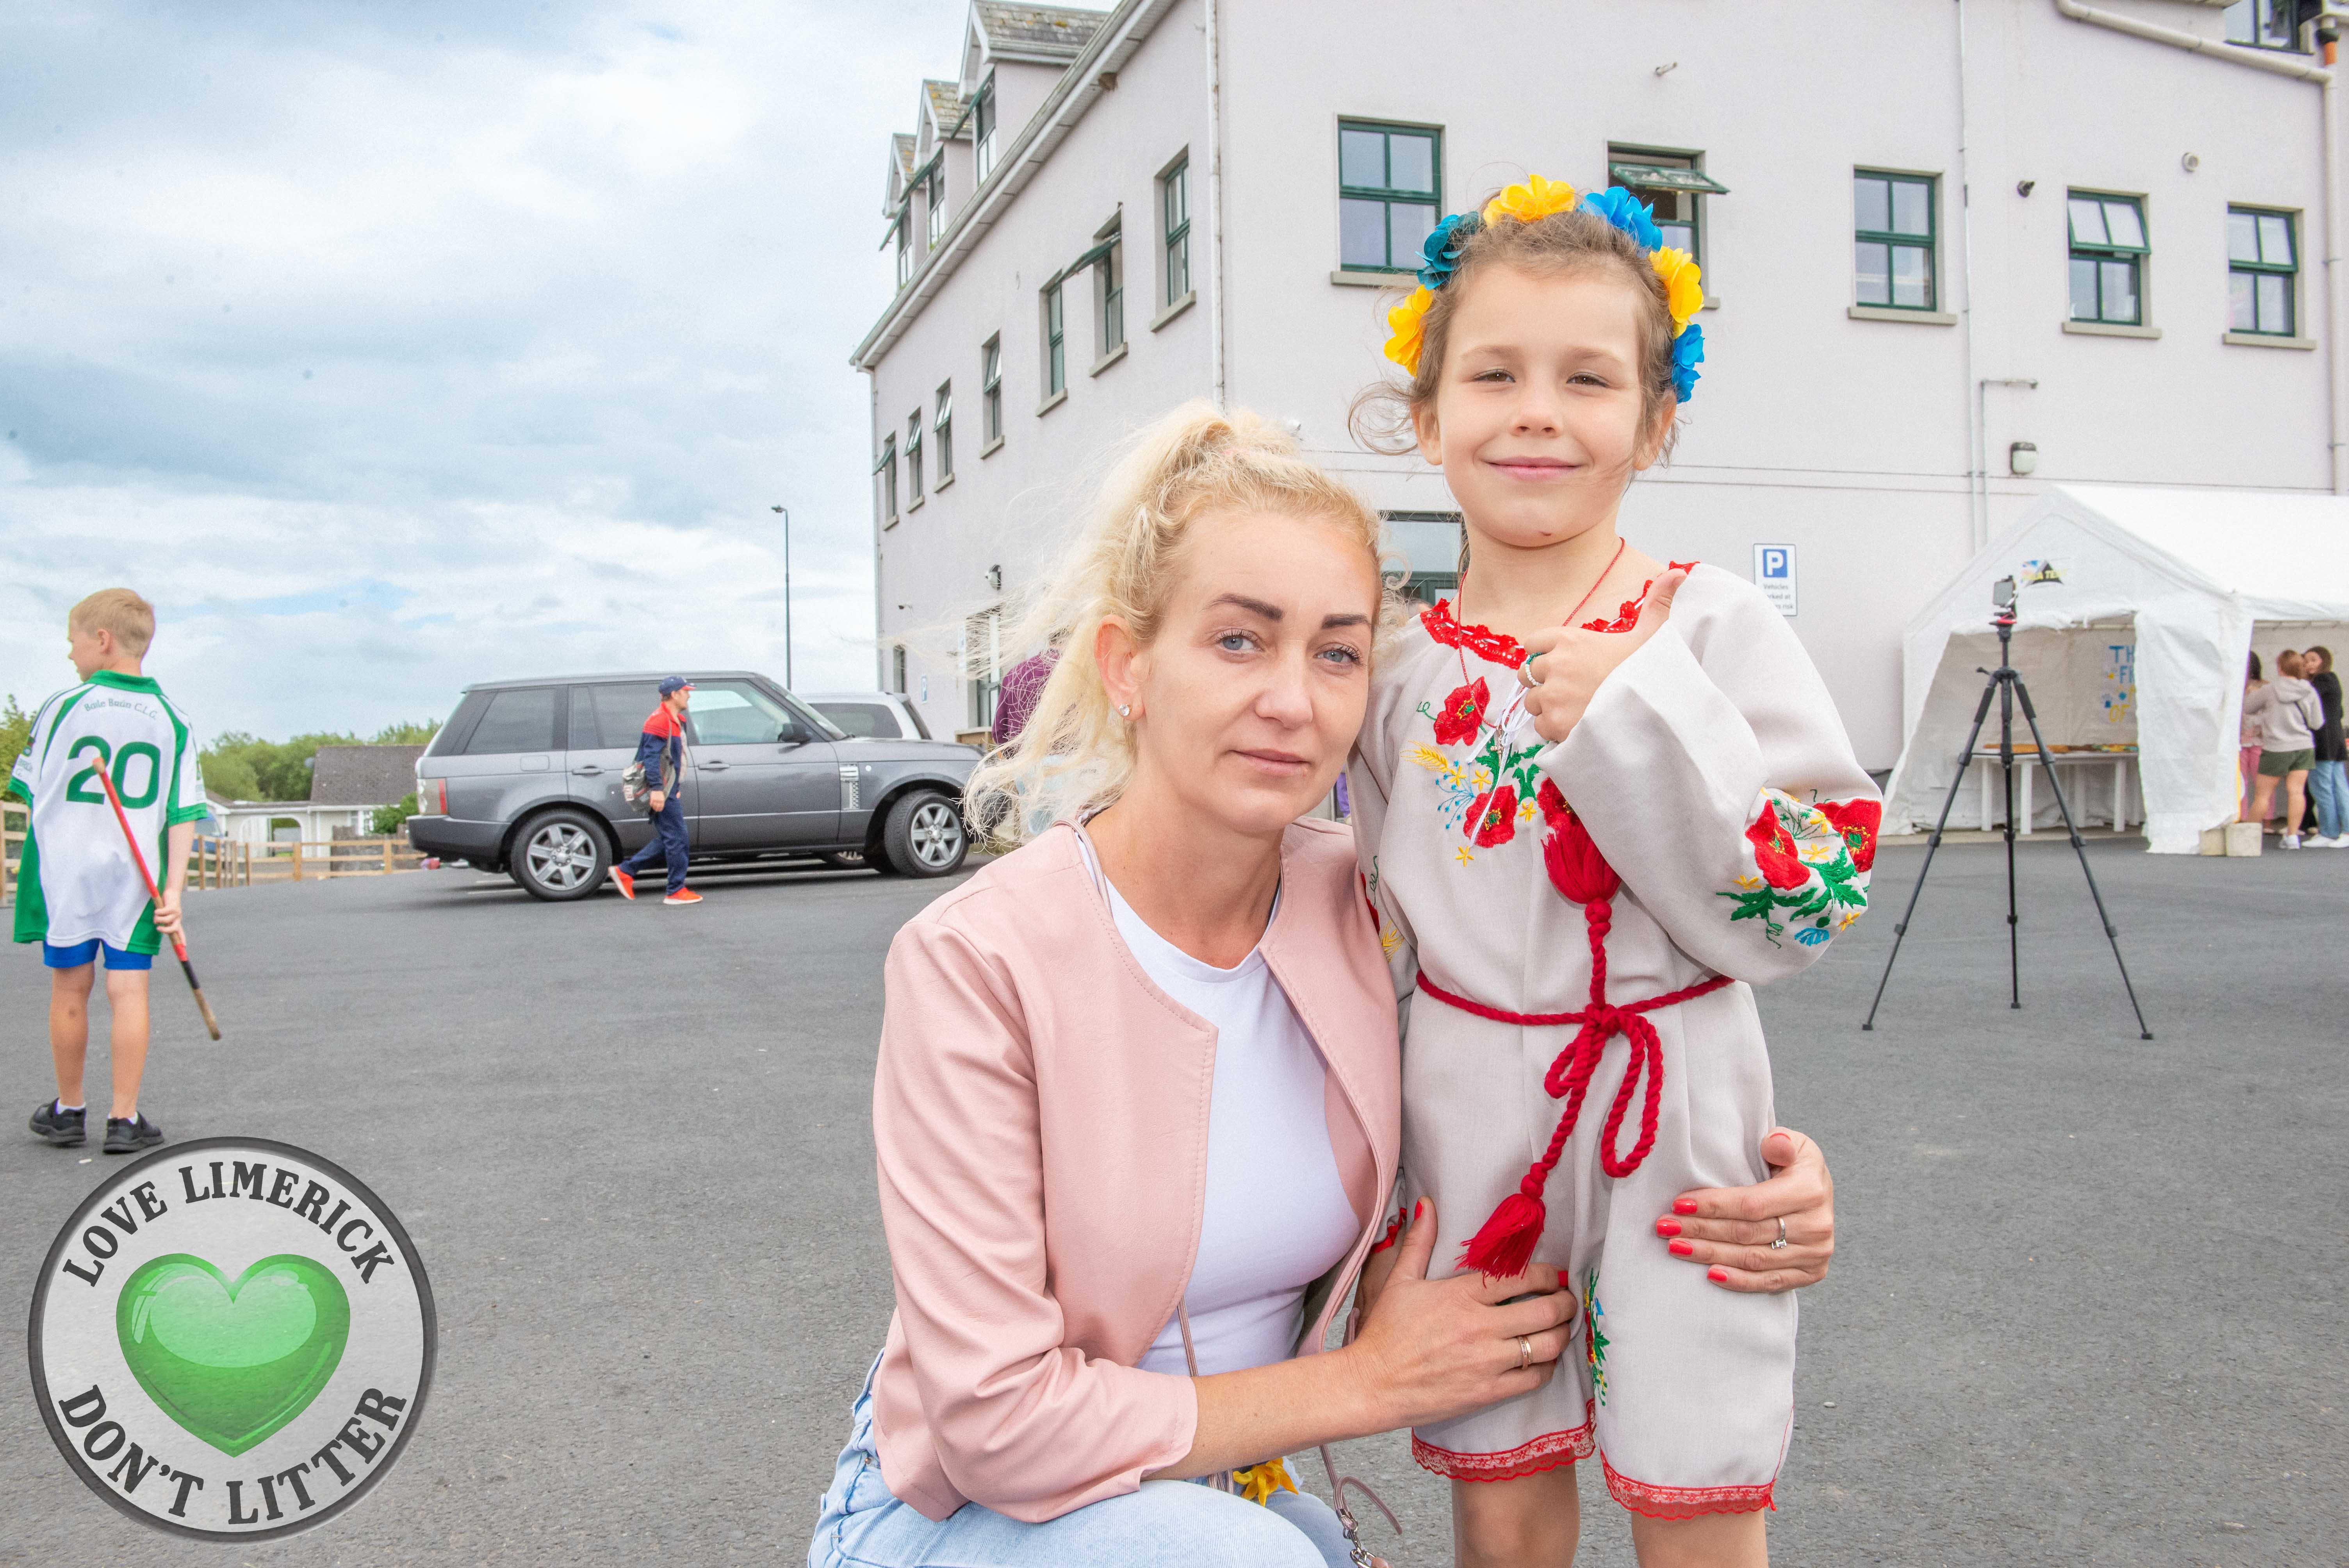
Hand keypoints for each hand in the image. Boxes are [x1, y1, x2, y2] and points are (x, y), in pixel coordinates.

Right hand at [153, 892, 182, 937]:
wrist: (171, 893)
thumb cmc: (166, 905)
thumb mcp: (164, 915)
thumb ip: (161, 921)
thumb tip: (157, 925)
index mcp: (176, 921)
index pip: (180, 932)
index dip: (182, 939)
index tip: (184, 947)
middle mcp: (178, 918)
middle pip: (173, 929)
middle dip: (164, 931)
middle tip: (158, 928)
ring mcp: (176, 913)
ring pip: (164, 920)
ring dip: (157, 918)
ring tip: (156, 914)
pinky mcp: (173, 907)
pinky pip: (162, 913)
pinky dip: (157, 912)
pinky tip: (157, 910)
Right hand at [649, 789, 665, 811]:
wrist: (657, 788)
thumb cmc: (660, 793)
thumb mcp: (662, 797)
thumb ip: (661, 802)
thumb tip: (660, 806)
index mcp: (662, 800)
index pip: (661, 806)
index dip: (660, 809)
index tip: (658, 810)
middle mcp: (659, 800)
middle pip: (657, 806)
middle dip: (656, 809)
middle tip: (655, 810)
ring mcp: (655, 799)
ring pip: (654, 805)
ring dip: (653, 807)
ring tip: (653, 808)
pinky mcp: (652, 798)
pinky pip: (651, 803)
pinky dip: (651, 805)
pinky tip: (651, 805)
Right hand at [1343, 1199, 1577, 1431]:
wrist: (1373, 1384)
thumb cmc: (1386, 1332)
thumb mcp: (1399, 1281)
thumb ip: (1419, 1241)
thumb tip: (1427, 1203)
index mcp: (1461, 1295)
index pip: (1520, 1277)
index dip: (1548, 1274)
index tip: (1554, 1276)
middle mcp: (1479, 1326)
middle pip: (1544, 1310)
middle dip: (1565, 1303)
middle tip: (1567, 1301)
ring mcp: (1487, 1361)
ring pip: (1546, 1345)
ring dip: (1561, 1335)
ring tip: (1561, 1329)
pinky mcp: (1489, 1391)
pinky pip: (1535, 1378)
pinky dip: (1547, 1367)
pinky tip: (1543, 1360)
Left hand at [1519, 567, 1686, 742]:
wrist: (1657, 712)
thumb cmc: (1652, 673)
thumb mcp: (1655, 635)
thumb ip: (1657, 604)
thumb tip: (1677, 572)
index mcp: (1572, 640)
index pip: (1534, 642)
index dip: (1546, 654)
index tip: (1563, 664)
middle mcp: (1557, 664)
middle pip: (1528, 673)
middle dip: (1544, 682)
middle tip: (1571, 691)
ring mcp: (1553, 695)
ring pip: (1533, 702)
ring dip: (1549, 707)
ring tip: (1578, 710)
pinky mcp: (1554, 723)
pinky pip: (1540, 726)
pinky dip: (1554, 729)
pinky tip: (1578, 727)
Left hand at [1657, 1127, 1834, 1292]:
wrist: (1821, 1194)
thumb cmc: (1797, 1165)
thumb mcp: (1795, 1144)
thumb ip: (1782, 1142)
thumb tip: (1773, 1143)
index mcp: (1810, 1190)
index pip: (1752, 1204)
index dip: (1713, 1205)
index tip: (1679, 1204)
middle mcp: (1816, 1226)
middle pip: (1747, 1233)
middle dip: (1701, 1230)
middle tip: (1665, 1227)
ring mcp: (1815, 1254)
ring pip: (1753, 1260)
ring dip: (1710, 1255)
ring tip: (1676, 1247)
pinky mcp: (1812, 1273)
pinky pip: (1770, 1282)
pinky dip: (1739, 1281)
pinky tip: (1711, 1275)